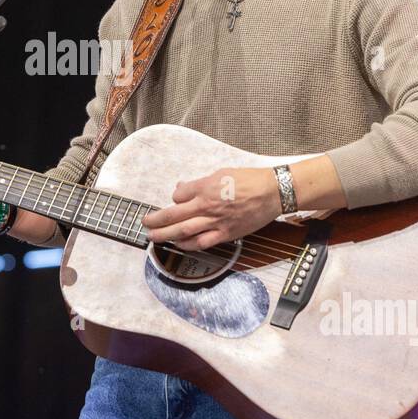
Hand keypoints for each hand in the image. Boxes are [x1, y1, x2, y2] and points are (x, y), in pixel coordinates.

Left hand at [141, 166, 282, 250]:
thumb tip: (184, 188)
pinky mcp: (226, 234)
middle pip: (173, 215)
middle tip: (145, 223)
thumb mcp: (221, 173)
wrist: (272, 192)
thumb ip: (201, 183)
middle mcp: (206, 206)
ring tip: (153, 237)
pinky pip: (202, 243)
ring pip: (183, 231)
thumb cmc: (249, 180)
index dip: (174, 198)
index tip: (176, 200)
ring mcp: (215, 222)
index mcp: (205, 188)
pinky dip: (188, 245)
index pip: (178, 195)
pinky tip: (179, 245)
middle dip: (156, 220)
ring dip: (165, 235)